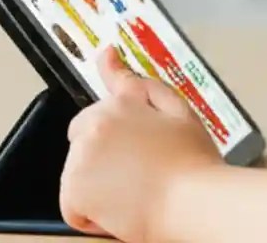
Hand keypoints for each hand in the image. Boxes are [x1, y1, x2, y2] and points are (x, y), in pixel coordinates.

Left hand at [61, 46, 222, 241]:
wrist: (194, 203)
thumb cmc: (193, 161)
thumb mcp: (177, 110)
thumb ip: (140, 84)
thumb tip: (107, 54)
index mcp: (118, 105)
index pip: (101, 103)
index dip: (108, 114)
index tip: (104, 87)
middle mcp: (93, 126)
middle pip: (85, 140)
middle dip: (103, 154)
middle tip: (137, 173)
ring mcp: (80, 159)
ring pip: (79, 173)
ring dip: (97, 183)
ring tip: (134, 194)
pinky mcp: (74, 191)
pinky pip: (72, 204)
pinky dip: (90, 212)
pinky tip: (119, 212)